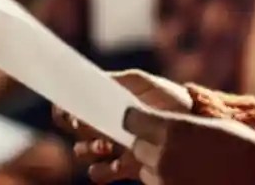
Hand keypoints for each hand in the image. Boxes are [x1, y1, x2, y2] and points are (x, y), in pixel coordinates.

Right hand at [55, 69, 195, 179]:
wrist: (191, 119)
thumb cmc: (164, 96)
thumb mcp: (141, 82)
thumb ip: (117, 80)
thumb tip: (90, 80)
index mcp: (102, 105)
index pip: (71, 109)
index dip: (63, 110)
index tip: (68, 109)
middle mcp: (101, 127)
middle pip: (74, 132)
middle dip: (77, 128)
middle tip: (83, 124)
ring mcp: (110, 148)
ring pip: (82, 153)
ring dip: (88, 149)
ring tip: (105, 145)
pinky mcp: (123, 167)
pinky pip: (99, 173)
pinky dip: (104, 169)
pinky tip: (120, 162)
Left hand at [112, 107, 254, 184]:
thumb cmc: (242, 148)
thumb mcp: (211, 126)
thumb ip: (180, 125)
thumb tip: (159, 125)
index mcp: (175, 129)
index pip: (133, 120)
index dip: (136, 118)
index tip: (138, 118)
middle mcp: (164, 155)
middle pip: (138, 146)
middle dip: (148, 142)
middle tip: (167, 142)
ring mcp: (165, 180)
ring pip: (145, 168)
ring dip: (155, 164)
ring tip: (183, 161)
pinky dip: (164, 180)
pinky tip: (186, 175)